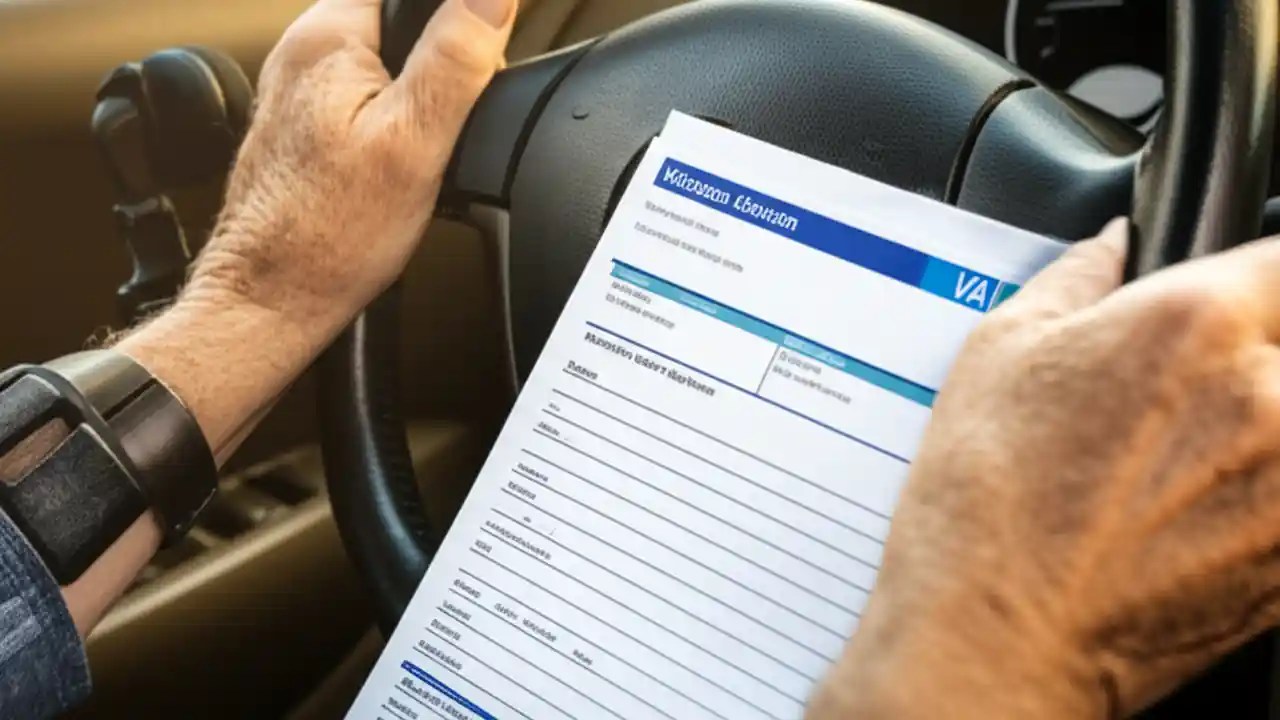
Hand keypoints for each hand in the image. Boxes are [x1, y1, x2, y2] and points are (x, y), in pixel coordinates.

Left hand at [117, 0, 514, 458]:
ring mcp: (298, 86)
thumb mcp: (417, 141)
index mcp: (330, 34)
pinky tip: (389, 164)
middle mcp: (303, 49)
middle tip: (441, 124)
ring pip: (384, 59)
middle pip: (401, 20)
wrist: (272, 298)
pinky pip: (363, 95)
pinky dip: (389, 121)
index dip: (456, 21)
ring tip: (415, 149)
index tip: (468, 67)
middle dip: (439, 62)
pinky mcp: (301, 122)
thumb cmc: (330, 235)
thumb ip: (455, 58)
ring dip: (415, 96)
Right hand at [808, 220, 1279, 718]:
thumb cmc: (983, 504)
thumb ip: (1076, 278)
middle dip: (1258, 359)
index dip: (1259, 279)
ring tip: (1184, 463)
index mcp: (1195, 323)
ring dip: (1261, 428)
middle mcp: (1269, 396)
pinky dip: (1262, 491)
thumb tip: (1111, 246)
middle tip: (1187, 398)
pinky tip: (1192, 511)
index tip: (1239, 300)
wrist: (994, 639)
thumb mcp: (999, 352)